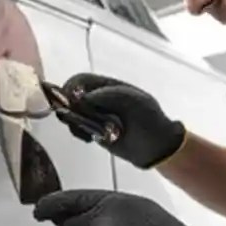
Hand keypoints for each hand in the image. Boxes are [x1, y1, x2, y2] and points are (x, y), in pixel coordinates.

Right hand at [58, 73, 185, 168]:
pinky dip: (79, 132)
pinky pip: (77, 128)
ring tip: (89, 131)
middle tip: (78, 118)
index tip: (69, 100)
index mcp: (107, 86)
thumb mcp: (132, 100)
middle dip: (70, 107)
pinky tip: (91, 137)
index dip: (71, 88)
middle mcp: (97, 98)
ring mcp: (94, 115)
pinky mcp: (92, 131)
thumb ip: (107, 95)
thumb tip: (81, 98)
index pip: (80, 80)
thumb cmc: (148, 118)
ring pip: (71, 113)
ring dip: (76, 122)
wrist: (156, 145)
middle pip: (70, 97)